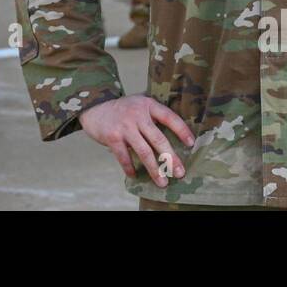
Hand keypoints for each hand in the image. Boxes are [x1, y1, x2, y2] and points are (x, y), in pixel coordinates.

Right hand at [80, 95, 196, 187]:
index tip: (191, 144)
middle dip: (171, 158)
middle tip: (180, 173)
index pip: (170, 117)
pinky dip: (130, 167)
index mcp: (148, 105)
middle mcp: (137, 114)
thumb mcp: (139, 106)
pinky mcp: (112, 136)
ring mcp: (125, 126)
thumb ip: (153, 117)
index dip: (182, 130)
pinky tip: (134, 175)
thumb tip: (172, 142)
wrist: (94, 107)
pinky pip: (124, 156)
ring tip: (162, 182)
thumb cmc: (122, 111)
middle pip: (158, 139)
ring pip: (144, 151)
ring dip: (154, 169)